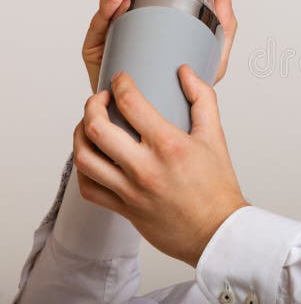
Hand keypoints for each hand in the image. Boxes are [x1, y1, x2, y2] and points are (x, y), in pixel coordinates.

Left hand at [72, 65, 249, 267]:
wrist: (216, 230)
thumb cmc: (217, 185)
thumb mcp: (215, 136)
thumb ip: (202, 99)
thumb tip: (186, 72)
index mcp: (169, 145)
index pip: (131, 103)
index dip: (121, 83)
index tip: (121, 78)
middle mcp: (145, 167)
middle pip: (96, 128)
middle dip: (92, 105)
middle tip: (101, 98)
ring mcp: (130, 190)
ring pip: (84, 158)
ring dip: (80, 134)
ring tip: (88, 124)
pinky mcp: (123, 208)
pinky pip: (88, 187)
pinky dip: (84, 168)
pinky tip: (92, 156)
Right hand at [82, 0, 237, 92]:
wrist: (160, 119)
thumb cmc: (180, 85)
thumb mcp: (212, 55)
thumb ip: (223, 26)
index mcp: (145, 13)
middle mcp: (124, 18)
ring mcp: (109, 32)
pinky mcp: (97, 50)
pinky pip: (98, 26)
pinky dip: (106, 10)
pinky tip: (118, 2)